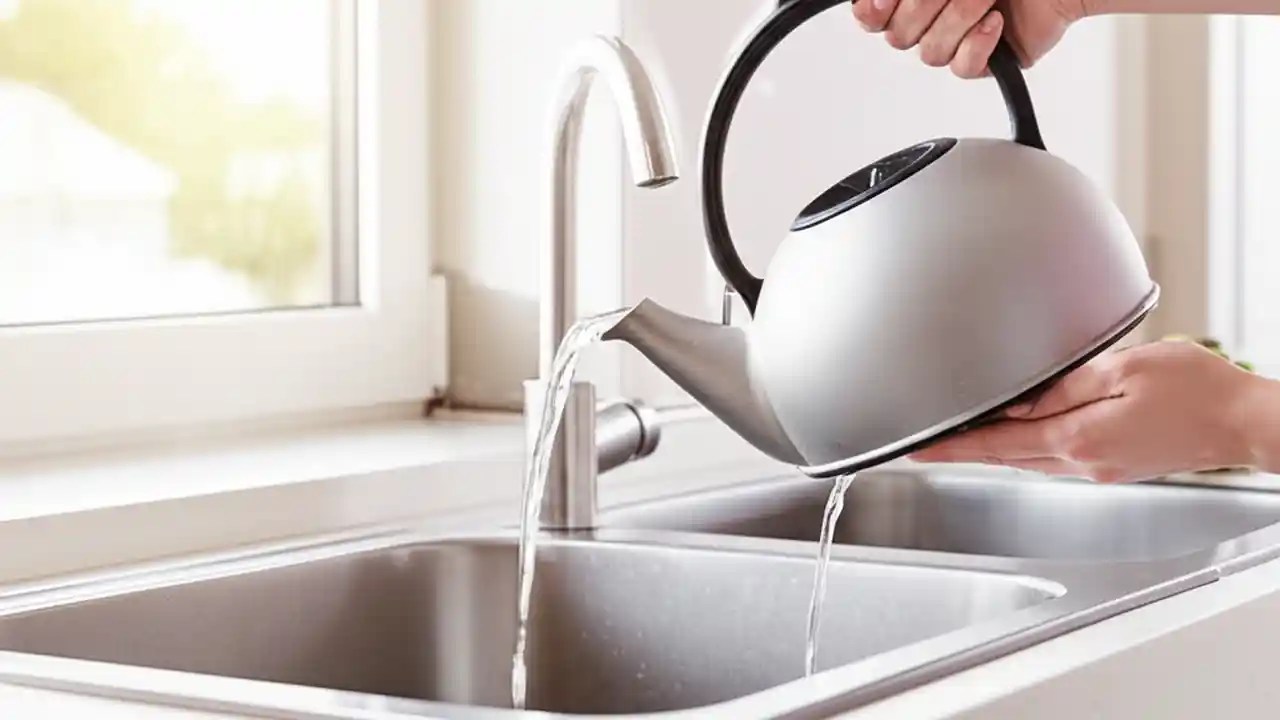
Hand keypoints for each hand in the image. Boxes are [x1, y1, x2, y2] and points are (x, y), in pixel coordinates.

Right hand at [852, 0, 1086, 77]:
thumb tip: (869, 2)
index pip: (871, 16)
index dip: (872, 13)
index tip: (882, 3)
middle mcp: (930, 18)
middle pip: (897, 36)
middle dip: (926, 6)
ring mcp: (956, 41)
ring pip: (930, 53)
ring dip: (960, 18)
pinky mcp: (984, 61)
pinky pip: (963, 68)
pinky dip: (979, 44)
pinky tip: (996, 23)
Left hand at [910, 341, 1273, 482]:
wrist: (1244, 422)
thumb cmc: (1198, 390)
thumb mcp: (1124, 369)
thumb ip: (1065, 386)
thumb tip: (1019, 400)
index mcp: (1080, 437)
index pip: (998, 443)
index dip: (954, 446)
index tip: (919, 449)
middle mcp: (1085, 461)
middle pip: (1007, 456)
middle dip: (964, 450)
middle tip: (926, 447)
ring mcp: (1100, 468)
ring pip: (1029, 459)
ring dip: (994, 449)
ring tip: (962, 439)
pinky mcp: (1116, 465)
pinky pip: (1056, 457)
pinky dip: (1027, 447)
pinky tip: (1020, 437)